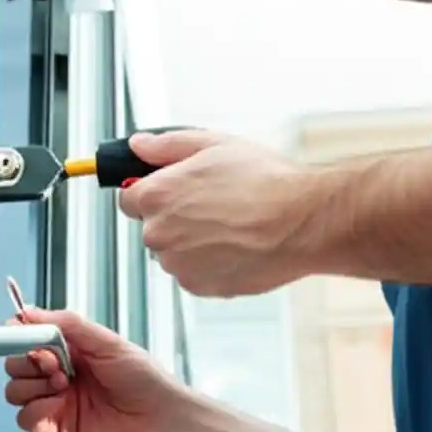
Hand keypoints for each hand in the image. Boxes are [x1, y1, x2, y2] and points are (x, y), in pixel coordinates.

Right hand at [4, 307, 184, 431]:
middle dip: (27, 362)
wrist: (162, 419)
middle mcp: (61, 374)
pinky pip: (26, 419)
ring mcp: (58, 400)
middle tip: (54, 364)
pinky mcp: (59, 427)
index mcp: (71, 349)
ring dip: (31, 386)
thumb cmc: (145, 379)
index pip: (29, 338)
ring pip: (16, 391)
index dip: (20, 336)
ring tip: (62, 386)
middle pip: (16, 364)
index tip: (21, 335)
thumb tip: (30, 312)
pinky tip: (57, 406)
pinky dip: (35, 411)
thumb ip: (67, 323)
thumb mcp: (107, 342)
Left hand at [118, 129, 321, 296]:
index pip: (128, 199)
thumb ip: (166, 146)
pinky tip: (237, 245)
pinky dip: (209, 263)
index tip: (172, 190)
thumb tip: (138, 145)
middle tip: (213, 204)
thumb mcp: (213, 144)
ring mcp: (178, 265)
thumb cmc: (265, 181)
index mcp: (156, 196)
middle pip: (152, 227)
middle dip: (174, 216)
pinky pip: (194, 273)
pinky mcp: (199, 287)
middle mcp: (158, 234)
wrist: (303, 222)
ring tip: (232, 224)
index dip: (151, 191)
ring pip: (174, 252)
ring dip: (192, 242)